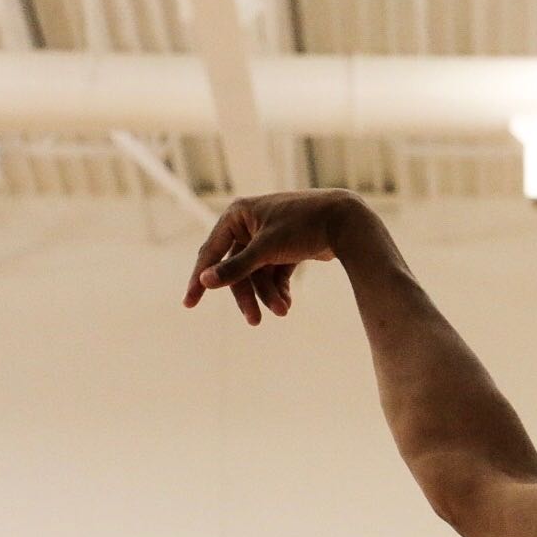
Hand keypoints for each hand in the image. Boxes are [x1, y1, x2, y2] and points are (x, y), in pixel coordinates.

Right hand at [181, 189, 368, 324]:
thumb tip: (205, 281)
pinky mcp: (287, 248)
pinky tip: (288, 304)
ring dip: (269, 294)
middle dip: (249, 294)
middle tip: (254, 321)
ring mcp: (269, 237)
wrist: (347, 221)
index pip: (211, 252)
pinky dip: (280, 289)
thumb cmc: (304, 226)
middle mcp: (250, 224)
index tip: (189, 303)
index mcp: (237, 215)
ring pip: (259, 273)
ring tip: (284, 311)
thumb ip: (237, 267)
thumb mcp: (267, 248)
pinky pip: (275, 273)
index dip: (200, 279)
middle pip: (238, 268)